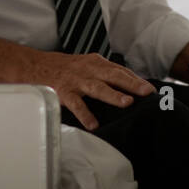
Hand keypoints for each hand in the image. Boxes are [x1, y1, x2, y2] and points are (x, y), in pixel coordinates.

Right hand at [31, 51, 155, 130]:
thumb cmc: (67, 69)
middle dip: (132, 84)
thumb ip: (106, 75)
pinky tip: (94, 124)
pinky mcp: (63, 92)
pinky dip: (85, 114)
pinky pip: (76, 104)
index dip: (136, 79)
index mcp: (96, 64)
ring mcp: (76, 81)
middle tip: (147, 92)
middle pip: (114, 75)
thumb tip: (130, 88)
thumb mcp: (88, 66)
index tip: (151, 89)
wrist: (36, 66)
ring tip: (127, 103)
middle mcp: (89, 70)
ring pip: (97, 87)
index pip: (120, 71)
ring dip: (113, 94)